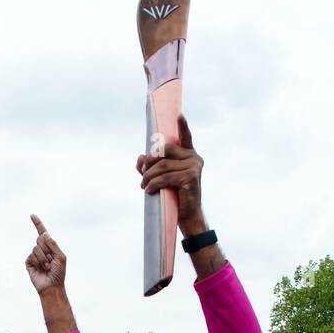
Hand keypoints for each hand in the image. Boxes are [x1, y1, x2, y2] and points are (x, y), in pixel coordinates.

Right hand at [26, 216, 66, 294]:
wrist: (51, 286)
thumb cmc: (58, 273)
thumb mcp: (61, 257)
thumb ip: (53, 244)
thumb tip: (44, 234)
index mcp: (50, 247)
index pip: (43, 233)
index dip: (38, 224)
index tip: (32, 215)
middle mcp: (42, 250)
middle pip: (40, 239)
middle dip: (47, 249)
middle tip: (51, 261)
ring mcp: (34, 256)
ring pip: (36, 248)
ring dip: (43, 258)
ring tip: (47, 267)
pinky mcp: (29, 262)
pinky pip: (31, 256)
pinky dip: (37, 262)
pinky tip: (40, 268)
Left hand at [136, 115, 204, 233]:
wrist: (187, 216)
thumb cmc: (174, 196)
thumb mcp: (161, 178)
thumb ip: (150, 166)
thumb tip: (139, 157)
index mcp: (189, 155)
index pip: (186, 137)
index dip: (183, 126)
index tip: (179, 115)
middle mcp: (194, 158)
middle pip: (165, 151)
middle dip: (150, 162)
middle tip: (143, 174)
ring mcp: (194, 167)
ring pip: (162, 166)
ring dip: (148, 176)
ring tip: (143, 185)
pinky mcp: (190, 178)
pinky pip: (165, 177)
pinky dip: (153, 184)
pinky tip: (149, 190)